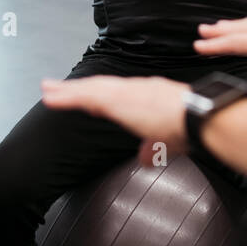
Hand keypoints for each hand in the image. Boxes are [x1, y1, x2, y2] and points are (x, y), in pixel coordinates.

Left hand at [41, 75, 189, 164]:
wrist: (200, 117)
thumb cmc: (192, 128)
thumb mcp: (169, 142)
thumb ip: (154, 149)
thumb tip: (144, 159)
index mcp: (149, 96)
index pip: (117, 96)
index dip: (98, 97)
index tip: (84, 98)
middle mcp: (136, 89)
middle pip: (99, 86)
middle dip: (77, 88)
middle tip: (55, 87)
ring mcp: (126, 91)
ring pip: (90, 89)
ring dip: (66, 90)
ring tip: (47, 89)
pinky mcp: (118, 99)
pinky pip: (86, 96)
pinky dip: (67, 97)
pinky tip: (52, 98)